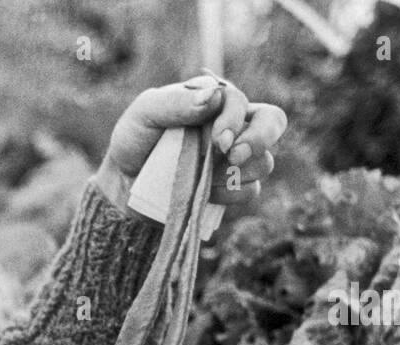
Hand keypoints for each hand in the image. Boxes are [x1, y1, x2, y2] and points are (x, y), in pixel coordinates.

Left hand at [93, 75, 287, 214]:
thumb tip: (215, 96)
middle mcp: (233, 125)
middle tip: (234, 157)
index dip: (236, 121)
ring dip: (237, 172)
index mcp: (215, 100)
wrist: (125, 185)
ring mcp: (235, 158)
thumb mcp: (145, 113)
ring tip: (203, 176)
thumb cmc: (135, 140)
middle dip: (260, 140)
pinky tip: (204, 193)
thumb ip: (177, 102)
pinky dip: (229, 194)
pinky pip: (250, 191)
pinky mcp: (232, 188)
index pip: (242, 102)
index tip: (217, 142)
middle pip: (274, 122)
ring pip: (265, 161)